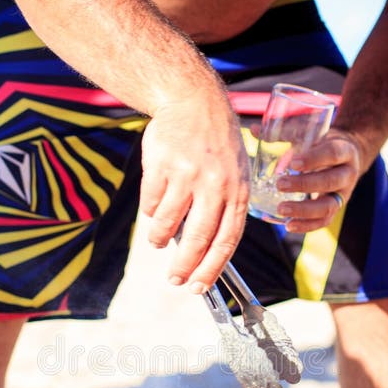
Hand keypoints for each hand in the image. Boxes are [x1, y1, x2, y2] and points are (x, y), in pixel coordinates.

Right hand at [139, 97, 250, 291]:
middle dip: (184, 266)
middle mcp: (214, 185)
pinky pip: (151, 202)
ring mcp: (187, 175)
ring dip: (159, 238)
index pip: (226, 241)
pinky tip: (155, 206)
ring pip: (168, 223)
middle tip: (174, 279)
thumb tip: (204, 251)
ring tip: (157, 241)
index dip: (211, 268)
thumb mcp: (233, 175)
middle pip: (198, 239)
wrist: (193, 101)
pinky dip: (151, 211)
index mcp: (236, 192)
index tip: (199, 287)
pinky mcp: (161, 165)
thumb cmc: (215, 145)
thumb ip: (223, 210)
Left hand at [274, 128, 364, 233]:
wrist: (345, 157)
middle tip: (280, 185)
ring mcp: (343, 194)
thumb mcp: (310, 134)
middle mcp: (348, 173)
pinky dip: (307, 226)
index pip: (332, 154)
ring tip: (281, 209)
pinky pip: (324, 221)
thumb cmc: (321, 143)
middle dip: (304, 185)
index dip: (314, 159)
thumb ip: (285, 133)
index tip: (292, 163)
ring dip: (304, 210)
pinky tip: (288, 226)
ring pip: (328, 206)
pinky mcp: (335, 209)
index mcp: (344, 150)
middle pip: (330, 181)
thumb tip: (254, 130)